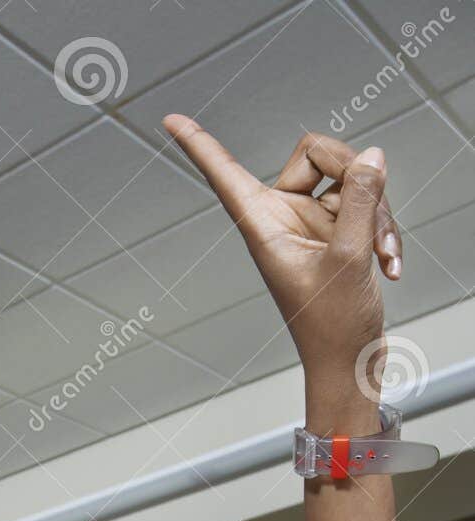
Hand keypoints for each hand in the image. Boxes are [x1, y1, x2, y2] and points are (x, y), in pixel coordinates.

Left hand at [161, 114, 398, 391]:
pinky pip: (367, 202)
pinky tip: (390, 263)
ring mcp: (312, 223)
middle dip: (354, 174)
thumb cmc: (333, 327)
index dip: (200, 146)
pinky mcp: (338, 231)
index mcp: (264, 226)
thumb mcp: (349, 258)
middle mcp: (283, 217)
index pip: (226, 175)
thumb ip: (361, 200)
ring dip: (378, 211)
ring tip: (381, 256)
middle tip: (372, 216)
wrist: (350, 362)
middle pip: (316, 152)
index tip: (168, 119)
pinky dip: (383, 229)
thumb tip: (371, 155)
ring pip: (351, 178)